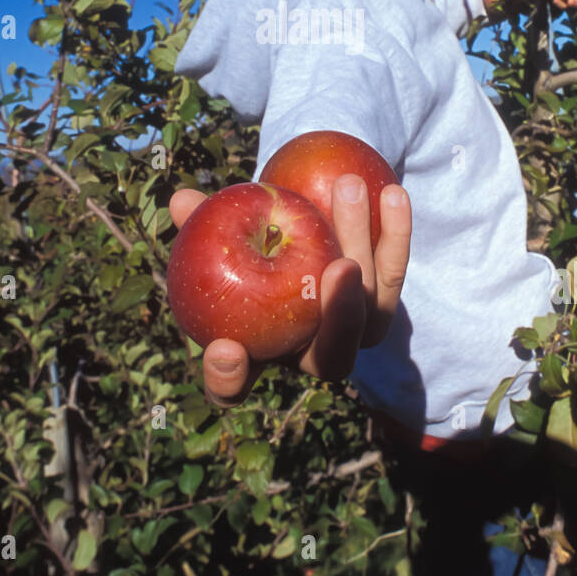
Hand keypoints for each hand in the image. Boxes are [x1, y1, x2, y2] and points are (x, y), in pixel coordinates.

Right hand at [167, 176, 411, 407]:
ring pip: (371, 310)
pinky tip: (393, 192)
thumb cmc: (249, 242)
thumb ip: (202, 223)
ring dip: (364, 248)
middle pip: (333, 357)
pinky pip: (393, 273)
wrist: (299, 240)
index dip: (227, 377)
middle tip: (339, 267)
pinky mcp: (382, 304)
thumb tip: (181, 201)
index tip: (223, 348)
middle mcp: (312, 356)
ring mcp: (354, 335)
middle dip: (340, 317)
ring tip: (350, 188)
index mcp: (259, 353)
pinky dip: (396, 233)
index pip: (235, 387)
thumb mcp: (221, 232)